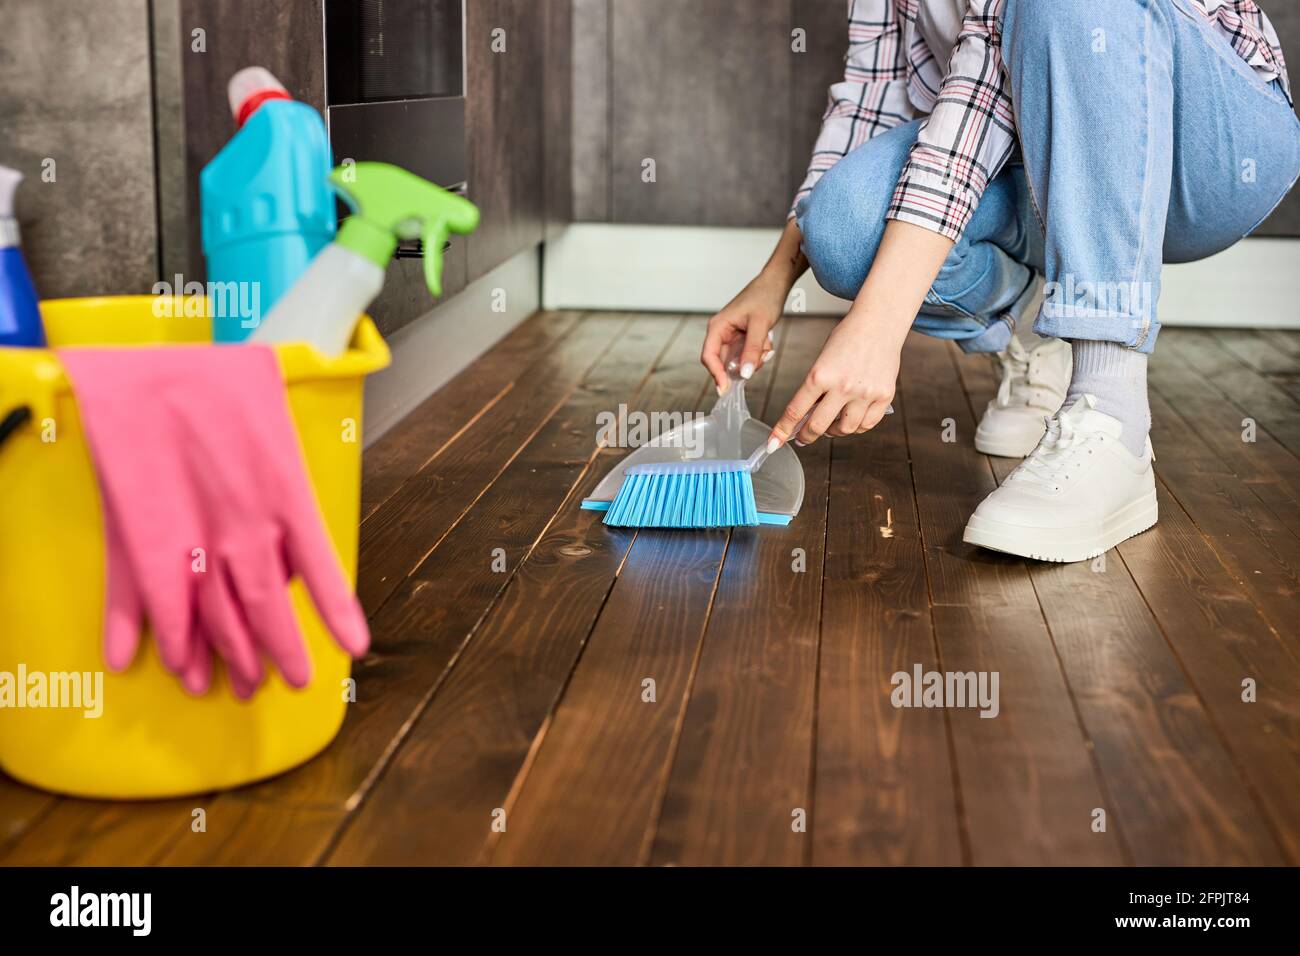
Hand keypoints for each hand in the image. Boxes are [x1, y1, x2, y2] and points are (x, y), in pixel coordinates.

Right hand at [701, 273, 783, 392]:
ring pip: (739, 361)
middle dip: (744, 364)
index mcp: (717, 327)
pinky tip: (767, 341)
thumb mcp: (760, 325)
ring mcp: (731, 336)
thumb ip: (751, 350)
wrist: (776, 283)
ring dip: (754, 358)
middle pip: (725, 362)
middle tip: (760, 357)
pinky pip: (747, 355)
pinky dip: (758, 353)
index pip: (709, 356)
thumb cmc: (765, 297)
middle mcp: (721, 333)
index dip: (716, 374)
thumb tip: (743, 374)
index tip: (725, 390)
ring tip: (766, 343)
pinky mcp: (742, 338)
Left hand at [768, 312, 899, 446]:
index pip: (795, 411)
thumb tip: (806, 415)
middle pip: (818, 426)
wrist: (879, 322)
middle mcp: (842, 386)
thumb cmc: (847, 337)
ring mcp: (865, 393)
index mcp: (820, 375)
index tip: (774, 443)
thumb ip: (815, 387)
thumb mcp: (822, 360)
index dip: (782, 431)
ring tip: (830, 426)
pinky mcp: (884, 396)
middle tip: (802, 438)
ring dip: (833, 432)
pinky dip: (856, 427)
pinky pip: (866, 424)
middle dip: (806, 436)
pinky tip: (850, 420)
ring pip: (844, 429)